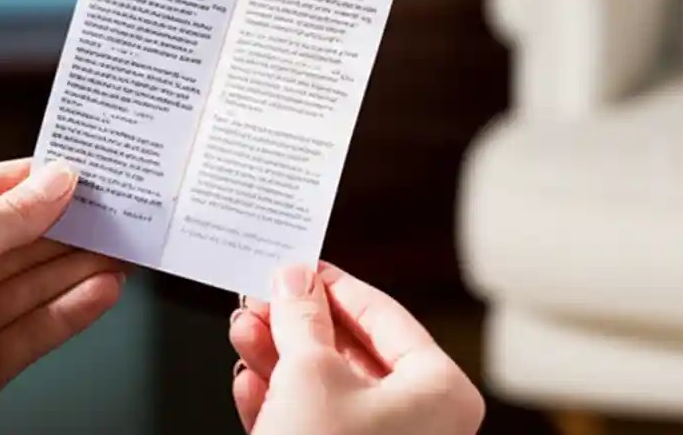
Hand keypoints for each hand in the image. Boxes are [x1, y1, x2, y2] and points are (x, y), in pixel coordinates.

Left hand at [0, 159, 123, 425]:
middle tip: (114, 214)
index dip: (37, 181)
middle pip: (20, 239)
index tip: (81, 171)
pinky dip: (74, 308)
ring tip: (121, 253)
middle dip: (68, 227)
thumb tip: (54, 182)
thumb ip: (10, 215)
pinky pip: (40, 325)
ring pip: (36, 282)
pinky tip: (102, 291)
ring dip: (79, 267)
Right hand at [228, 263, 483, 434]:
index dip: (333, 284)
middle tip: (260, 298)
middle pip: (351, 351)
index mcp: (439, 391)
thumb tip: (296, 277)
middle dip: (296, 324)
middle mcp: (421, 422)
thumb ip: (302, 316)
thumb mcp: (309, 372)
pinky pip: (314, 426)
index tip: (298, 265)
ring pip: (327, 389)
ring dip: (279, 358)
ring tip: (242, 330)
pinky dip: (279, 402)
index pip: (384, 314)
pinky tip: (247, 381)